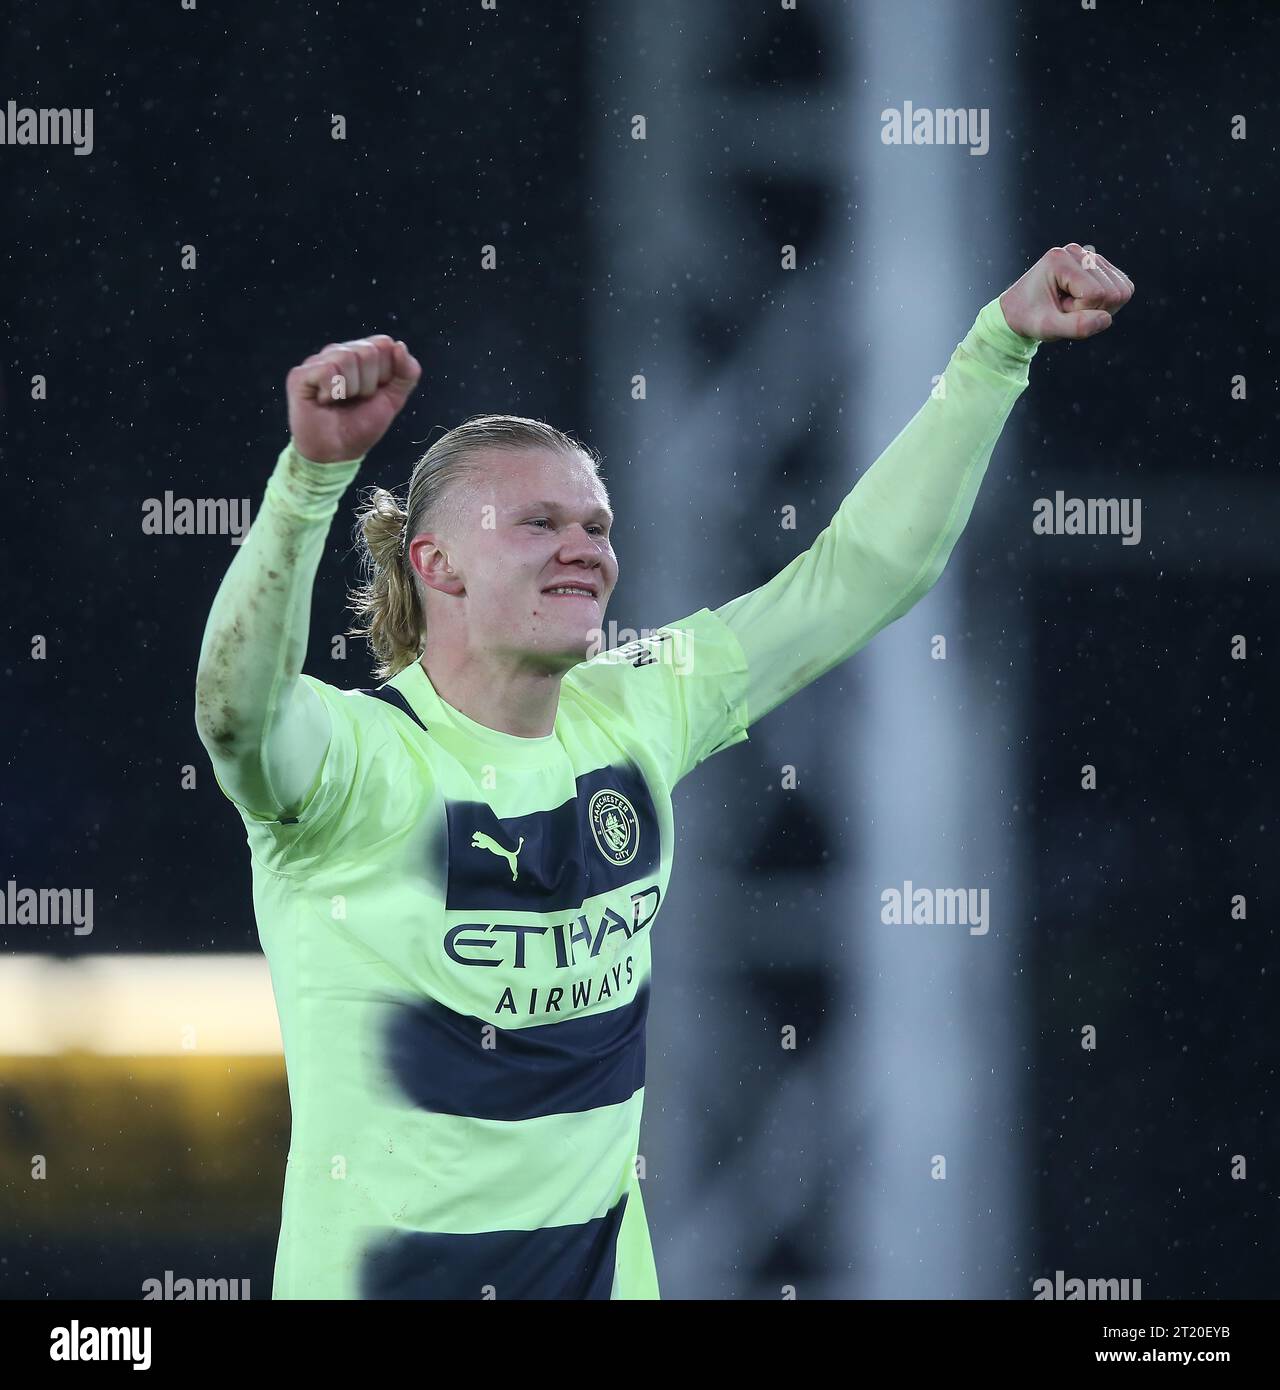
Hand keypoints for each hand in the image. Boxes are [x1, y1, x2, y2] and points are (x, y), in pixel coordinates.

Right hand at [286, 335, 421, 462]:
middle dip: (369, 384)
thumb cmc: (361, 426)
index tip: (374, 393)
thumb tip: (399, 345)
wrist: (337, 453)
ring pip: (347, 358)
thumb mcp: (393, 399)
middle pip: (367, 350)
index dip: (385, 373)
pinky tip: (324, 401)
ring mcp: (318, 361)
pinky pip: (328, 370)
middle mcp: (338, 353)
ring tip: (340, 401)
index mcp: (360, 355)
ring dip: (351, 389)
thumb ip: (406, 373)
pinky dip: (332, 392)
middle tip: (355, 399)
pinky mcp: (300, 374)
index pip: (383, 343)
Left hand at [1000, 244, 1133, 342]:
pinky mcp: (1100, 264)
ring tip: (1070, 303)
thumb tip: (1106, 319)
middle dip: (1090, 309)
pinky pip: (1123, 288)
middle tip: (1064, 308)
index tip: (1057, 309)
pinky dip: (1105, 302)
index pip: (1096, 295)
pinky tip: (1082, 300)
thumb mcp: (1047, 328)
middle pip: (1113, 292)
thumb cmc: (1029, 318)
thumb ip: (1075, 327)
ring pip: (1122, 291)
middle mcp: (1076, 251)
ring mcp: (1090, 255)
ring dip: (1097, 306)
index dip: (1080, 311)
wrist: (1019, 309)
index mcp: (1059, 260)